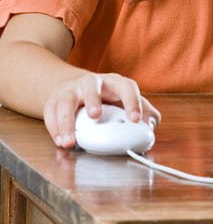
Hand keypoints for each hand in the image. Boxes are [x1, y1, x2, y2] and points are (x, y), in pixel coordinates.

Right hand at [43, 71, 160, 148]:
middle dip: (93, 99)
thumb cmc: (108, 97)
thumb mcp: (126, 100)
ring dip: (66, 121)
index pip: (126, 87)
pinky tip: (60, 141)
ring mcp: (71, 89)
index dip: (132, 101)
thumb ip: (143, 111)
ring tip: (69, 141)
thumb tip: (152, 124)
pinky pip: (50, 111)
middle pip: (91, 85)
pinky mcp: (54, 99)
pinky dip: (53, 128)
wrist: (77, 87)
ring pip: (66, 100)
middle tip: (95, 115)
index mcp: (114, 82)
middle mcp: (92, 82)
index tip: (135, 119)